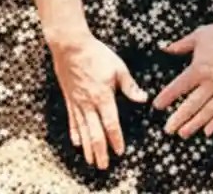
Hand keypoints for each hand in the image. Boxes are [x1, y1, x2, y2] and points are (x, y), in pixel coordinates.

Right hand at [50, 34, 147, 169]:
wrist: (70, 46)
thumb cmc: (96, 54)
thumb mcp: (118, 68)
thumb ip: (130, 86)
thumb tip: (143, 99)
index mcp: (103, 96)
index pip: (110, 123)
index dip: (116, 139)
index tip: (120, 151)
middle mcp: (88, 103)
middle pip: (94, 133)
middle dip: (100, 151)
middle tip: (103, 166)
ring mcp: (77, 102)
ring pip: (82, 130)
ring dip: (87, 147)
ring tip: (91, 161)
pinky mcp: (69, 98)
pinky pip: (72, 120)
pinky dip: (75, 133)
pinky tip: (77, 142)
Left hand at [152, 14, 212, 137]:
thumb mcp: (198, 36)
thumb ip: (180, 45)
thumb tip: (164, 48)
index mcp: (200, 69)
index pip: (179, 86)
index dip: (167, 97)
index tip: (156, 105)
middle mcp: (212, 82)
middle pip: (192, 105)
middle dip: (178, 118)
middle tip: (168, 129)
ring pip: (208, 111)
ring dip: (195, 124)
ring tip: (183, 133)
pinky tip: (207, 131)